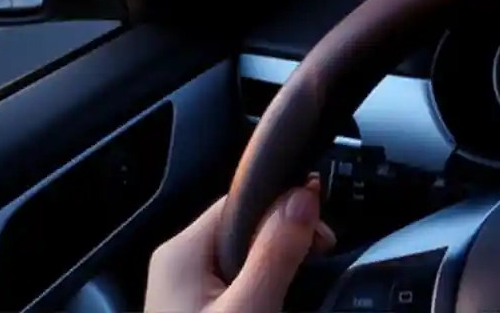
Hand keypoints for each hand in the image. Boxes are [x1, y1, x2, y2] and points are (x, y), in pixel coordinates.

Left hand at [145, 177, 335, 311]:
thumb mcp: (249, 308)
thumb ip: (275, 253)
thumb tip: (302, 197)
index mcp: (182, 251)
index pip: (242, 200)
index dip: (286, 206)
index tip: (321, 226)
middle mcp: (179, 263)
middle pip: (247, 226)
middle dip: (286, 237)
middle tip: (319, 257)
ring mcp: (186, 289)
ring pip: (245, 255)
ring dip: (277, 262)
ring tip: (300, 284)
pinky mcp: (198, 307)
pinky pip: (238, 279)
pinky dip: (264, 282)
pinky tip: (278, 298)